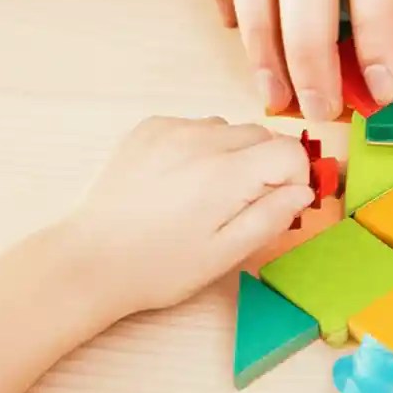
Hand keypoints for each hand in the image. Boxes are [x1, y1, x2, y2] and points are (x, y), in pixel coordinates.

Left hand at [65, 117, 311, 316]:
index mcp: (225, 175)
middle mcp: (200, 140)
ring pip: (229, 128)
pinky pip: (195, 126)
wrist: (90, 260)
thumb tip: (302, 191)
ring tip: (207, 192)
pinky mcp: (148, 129)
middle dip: (266, 165)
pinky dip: (201, 146)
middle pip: (263, 135)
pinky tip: (181, 180)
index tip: (277, 203)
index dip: (294, 178)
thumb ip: (270, 218)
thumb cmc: (158, 266)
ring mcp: (171, 130)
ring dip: (234, 154)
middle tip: (241, 204)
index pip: (289, 151)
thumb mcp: (225, 255)